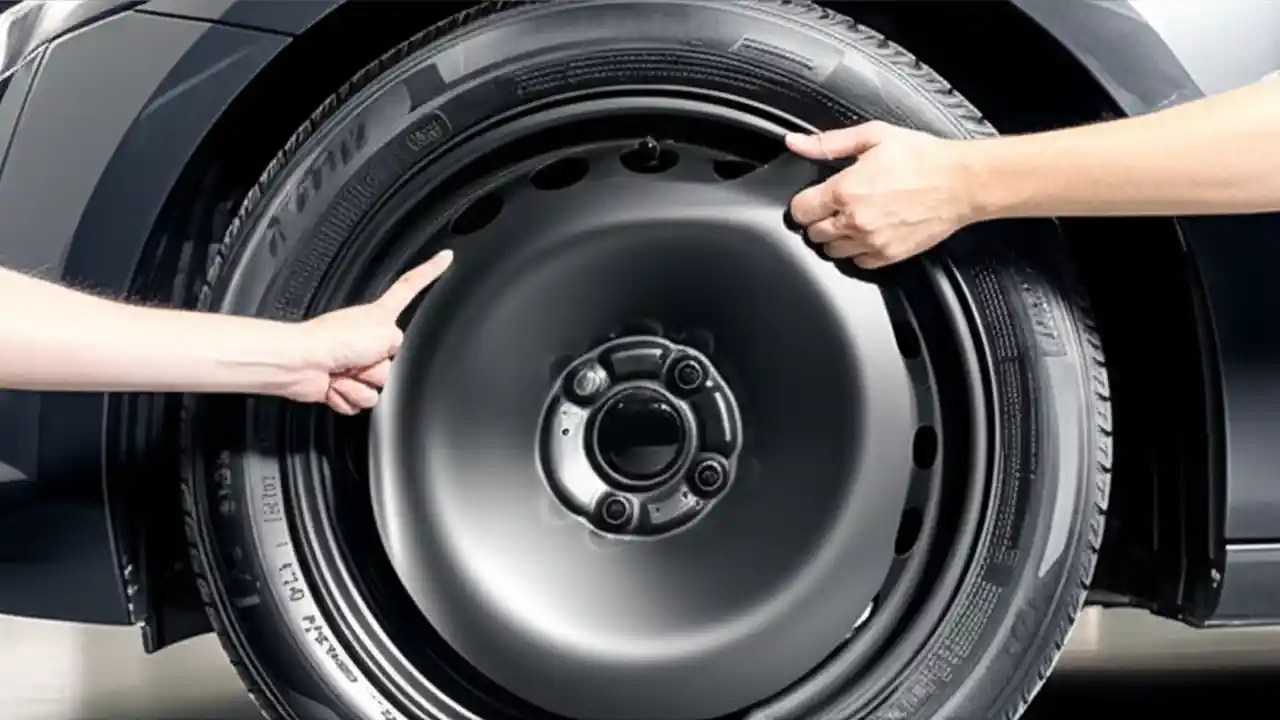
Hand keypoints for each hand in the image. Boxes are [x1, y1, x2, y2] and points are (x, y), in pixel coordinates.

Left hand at [286, 250, 453, 413]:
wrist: (302, 363)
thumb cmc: (334, 340)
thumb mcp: (384, 331)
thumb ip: (398, 340)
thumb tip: (389, 355)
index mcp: (379, 316)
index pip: (410, 288)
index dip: (429, 272)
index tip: (445, 257)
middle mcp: (368, 338)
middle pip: (396, 361)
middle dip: (379, 368)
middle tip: (360, 358)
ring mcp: (355, 362)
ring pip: (379, 387)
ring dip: (361, 385)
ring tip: (344, 372)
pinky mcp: (343, 384)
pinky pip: (361, 402)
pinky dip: (347, 398)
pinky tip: (335, 386)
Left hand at [786, 121, 979, 268]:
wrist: (961, 182)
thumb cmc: (923, 158)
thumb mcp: (873, 136)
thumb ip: (828, 143)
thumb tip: (795, 143)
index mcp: (844, 190)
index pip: (800, 210)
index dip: (804, 202)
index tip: (814, 197)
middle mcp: (854, 221)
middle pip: (813, 233)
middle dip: (819, 219)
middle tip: (836, 205)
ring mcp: (870, 242)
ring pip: (831, 251)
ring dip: (836, 237)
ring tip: (853, 218)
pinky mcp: (888, 256)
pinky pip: (857, 263)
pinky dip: (858, 251)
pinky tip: (869, 232)